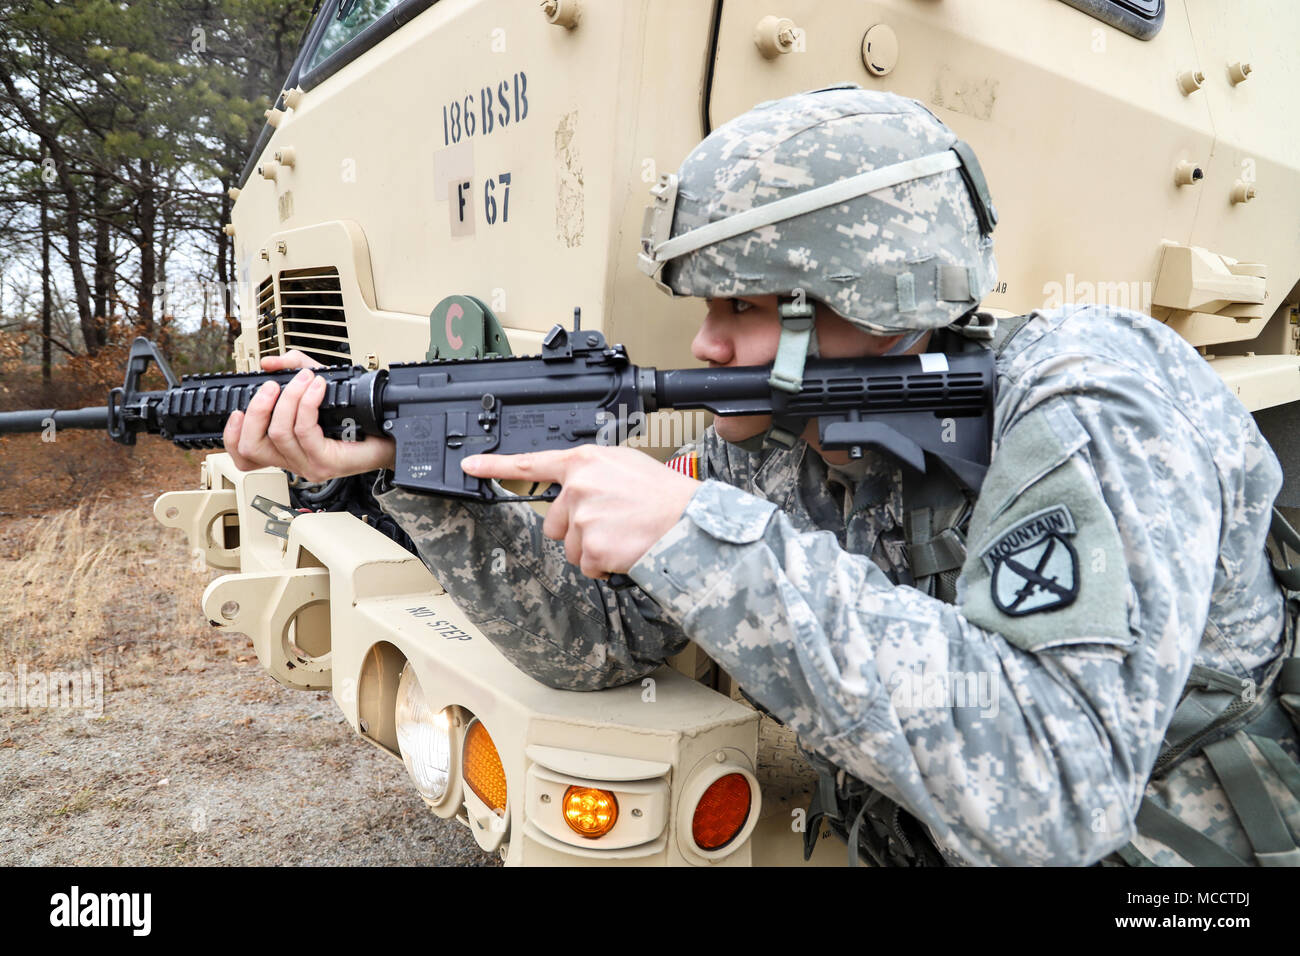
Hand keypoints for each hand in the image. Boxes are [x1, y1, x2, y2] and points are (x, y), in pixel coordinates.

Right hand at [223, 350, 395, 480]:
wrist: (389, 435)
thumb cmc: (356, 418)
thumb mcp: (320, 385)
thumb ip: (294, 368)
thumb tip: (271, 363)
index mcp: (285, 449)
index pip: (244, 456)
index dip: (232, 435)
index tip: (238, 411)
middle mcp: (293, 460)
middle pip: (253, 445)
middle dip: (258, 409)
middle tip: (272, 386)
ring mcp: (308, 464)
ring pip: (279, 433)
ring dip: (289, 399)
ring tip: (305, 380)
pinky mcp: (326, 461)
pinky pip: (305, 431)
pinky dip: (308, 404)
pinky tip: (317, 389)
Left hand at [462, 445, 700, 577]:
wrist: (689, 521)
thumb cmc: (663, 495)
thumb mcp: (624, 466)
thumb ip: (591, 473)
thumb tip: (572, 487)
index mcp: (584, 462)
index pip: (531, 463)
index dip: (495, 466)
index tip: (470, 466)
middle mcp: (578, 487)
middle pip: (553, 522)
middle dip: (576, 529)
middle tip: (612, 522)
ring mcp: (582, 519)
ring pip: (570, 548)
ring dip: (593, 548)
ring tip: (624, 534)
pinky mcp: (591, 548)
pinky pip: (587, 566)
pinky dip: (605, 565)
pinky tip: (626, 549)